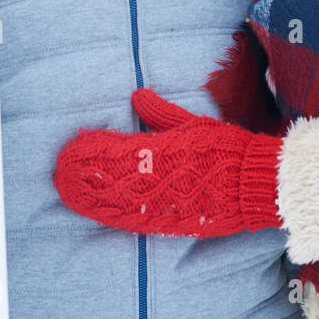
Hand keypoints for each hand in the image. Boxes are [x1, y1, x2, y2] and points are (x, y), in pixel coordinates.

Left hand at [52, 88, 284, 237]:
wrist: (258, 184)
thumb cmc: (228, 149)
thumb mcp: (194, 123)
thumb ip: (162, 113)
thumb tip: (137, 95)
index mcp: (169, 149)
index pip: (121, 150)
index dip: (95, 149)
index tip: (73, 145)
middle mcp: (165, 179)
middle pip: (114, 178)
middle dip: (85, 174)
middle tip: (59, 171)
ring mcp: (168, 204)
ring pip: (120, 202)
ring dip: (91, 197)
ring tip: (67, 192)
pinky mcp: (175, 223)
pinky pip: (138, 222)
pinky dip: (114, 217)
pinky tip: (96, 214)